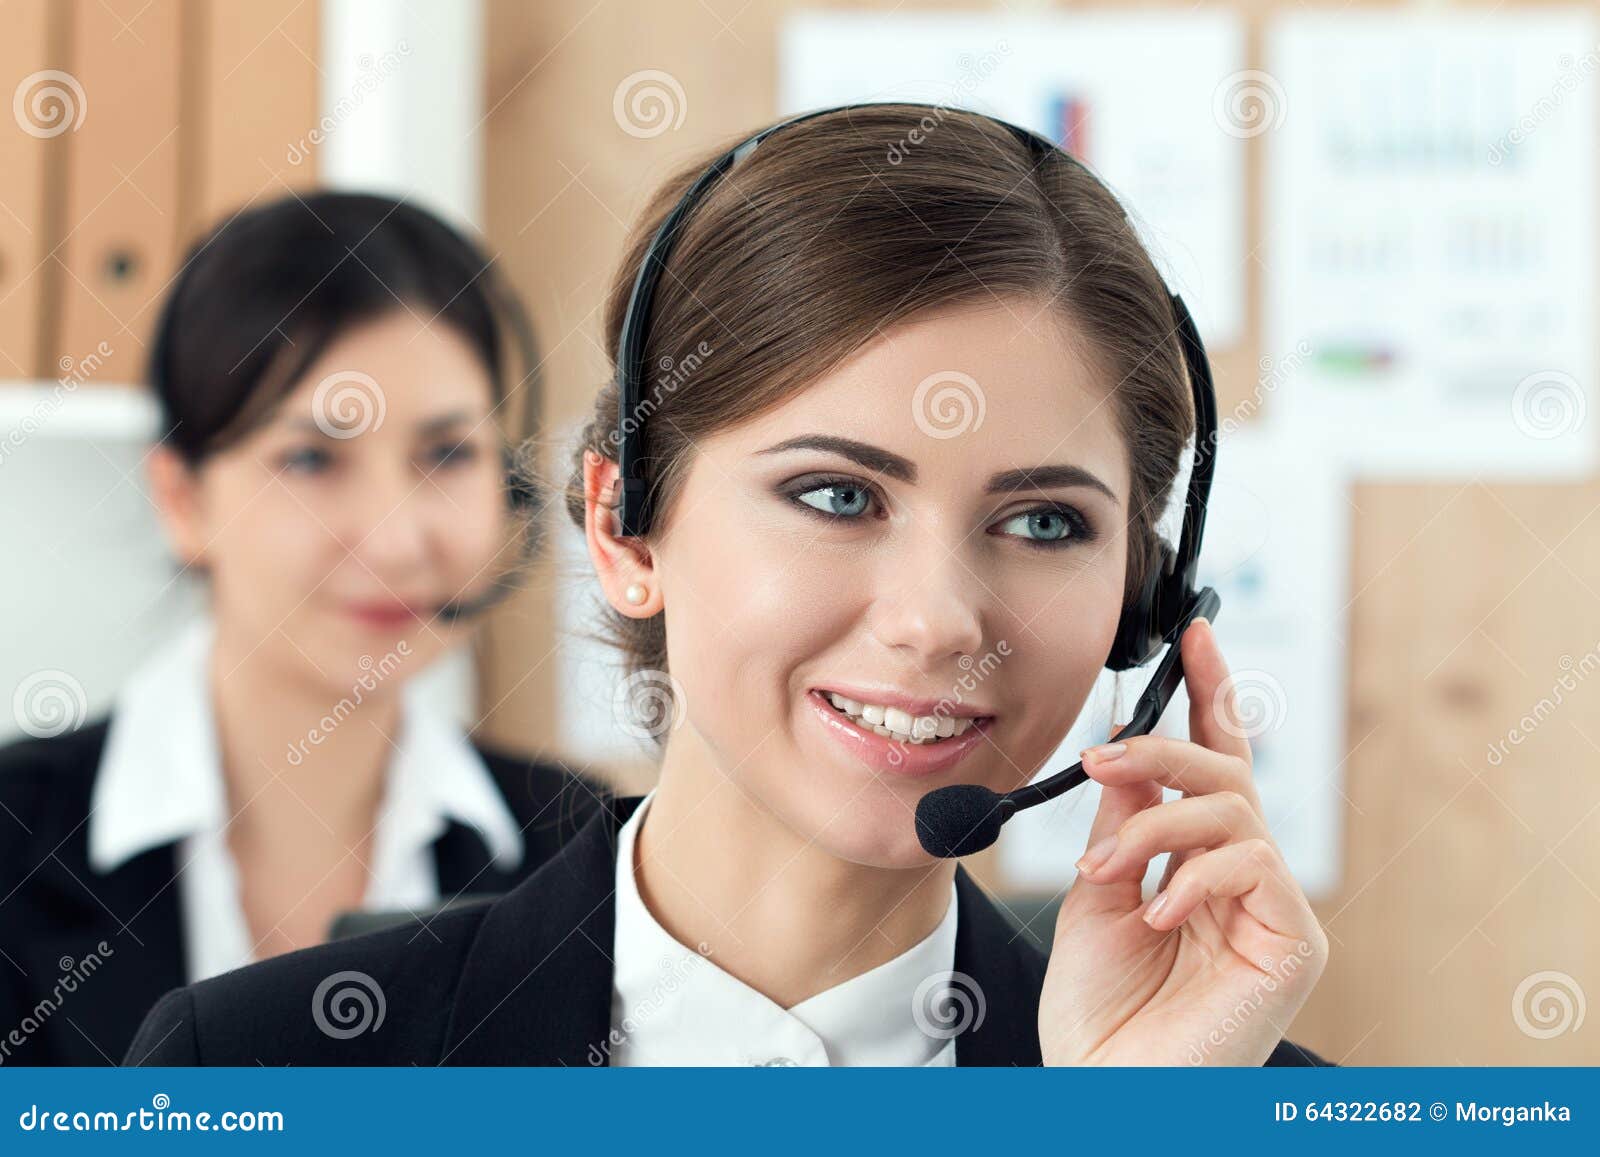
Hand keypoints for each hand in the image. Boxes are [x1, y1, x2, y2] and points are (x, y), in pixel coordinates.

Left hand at [1037, 616, 1328, 1064]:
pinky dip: (1192, 877)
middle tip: (1102, 756)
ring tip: (1105, 867)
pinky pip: (1253, 864)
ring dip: (1157, 825)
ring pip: (1236, 811)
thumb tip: (1127, 747)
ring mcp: (1274, 911)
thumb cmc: (1100, 1011)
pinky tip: (1154, 914)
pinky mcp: (1294, 944)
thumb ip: (1124, 818)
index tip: (1194, 631)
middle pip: (1227, 773)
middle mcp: (1246, 879)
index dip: (1211, 693)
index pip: (1217, 764)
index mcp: (1201, 863)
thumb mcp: (1098, 890)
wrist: (1104, 1088)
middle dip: (1162, 751)